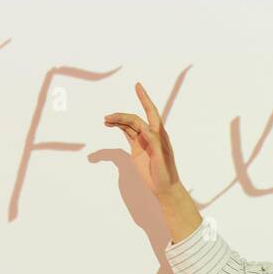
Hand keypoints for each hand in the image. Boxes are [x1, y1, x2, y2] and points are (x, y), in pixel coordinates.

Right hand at [104, 82, 180, 197]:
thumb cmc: (166, 172)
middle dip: (122, 116)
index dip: (144, 98)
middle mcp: (151, 134)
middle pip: (135, 119)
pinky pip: (127, 134)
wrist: (164, 187)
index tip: (137, 86)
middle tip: (108, 117)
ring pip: (129, 125)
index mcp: (159, 133)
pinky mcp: (137, 148)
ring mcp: (143, 141)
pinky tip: (111, 125)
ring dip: (118, 121)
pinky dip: (119, 128)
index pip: (151, 111)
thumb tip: (146, 128)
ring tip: (106, 120)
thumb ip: (155, 142)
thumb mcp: (162, 158)